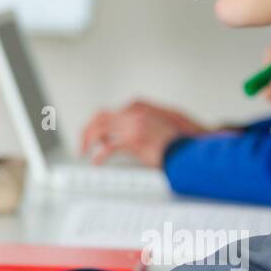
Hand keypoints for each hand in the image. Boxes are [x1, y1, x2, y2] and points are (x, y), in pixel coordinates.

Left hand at [80, 99, 205, 166]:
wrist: (187, 148)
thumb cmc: (175, 142)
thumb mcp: (155, 127)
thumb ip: (137, 127)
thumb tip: (119, 138)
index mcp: (137, 108)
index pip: (108, 113)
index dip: (97, 126)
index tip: (94, 138)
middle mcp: (133, 114)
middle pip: (99, 118)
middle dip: (87, 132)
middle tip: (83, 146)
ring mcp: (132, 126)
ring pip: (99, 129)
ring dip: (88, 141)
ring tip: (84, 153)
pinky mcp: (133, 140)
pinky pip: (108, 147)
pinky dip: (99, 155)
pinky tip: (97, 162)